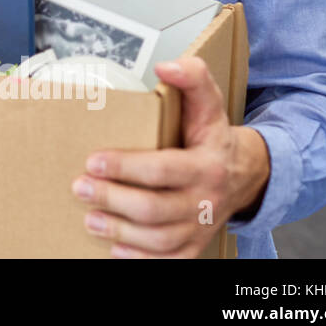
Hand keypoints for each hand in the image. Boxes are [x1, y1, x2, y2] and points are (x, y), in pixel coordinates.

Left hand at [71, 55, 270, 257]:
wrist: (245, 174)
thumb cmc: (212, 137)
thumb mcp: (208, 103)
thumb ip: (192, 78)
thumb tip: (167, 65)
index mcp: (206, 164)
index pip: (163, 169)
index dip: (126, 167)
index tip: (93, 161)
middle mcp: (206, 200)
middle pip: (155, 209)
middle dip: (113, 199)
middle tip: (80, 187)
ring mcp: (201, 227)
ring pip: (159, 239)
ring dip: (120, 232)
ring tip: (90, 218)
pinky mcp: (195, 246)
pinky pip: (170, 261)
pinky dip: (141, 260)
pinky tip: (115, 250)